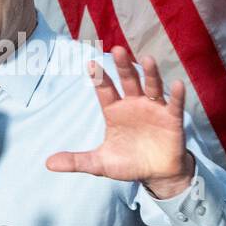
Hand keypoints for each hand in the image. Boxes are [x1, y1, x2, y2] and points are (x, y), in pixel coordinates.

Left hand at [46, 47, 193, 197]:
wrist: (156, 174)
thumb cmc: (128, 162)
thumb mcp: (100, 163)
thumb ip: (77, 161)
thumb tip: (48, 164)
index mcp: (115, 110)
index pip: (105, 90)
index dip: (99, 78)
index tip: (91, 63)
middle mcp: (134, 104)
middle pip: (129, 80)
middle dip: (123, 66)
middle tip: (117, 50)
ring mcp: (154, 109)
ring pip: (152, 87)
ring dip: (150, 73)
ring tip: (148, 59)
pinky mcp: (171, 119)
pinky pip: (174, 105)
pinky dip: (176, 95)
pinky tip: (177, 84)